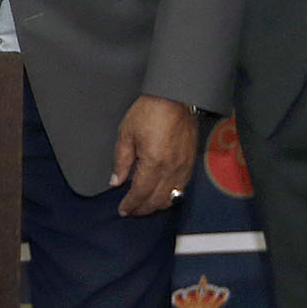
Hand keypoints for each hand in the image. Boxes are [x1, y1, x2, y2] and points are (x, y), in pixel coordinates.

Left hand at [111, 93, 198, 217]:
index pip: (141, 193)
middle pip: (157, 201)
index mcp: (154, 162)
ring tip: (145, 205)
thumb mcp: (126, 135)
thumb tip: (116, 181)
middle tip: (132, 210)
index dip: (131, 204)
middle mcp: (171, 168)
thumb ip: (121, 161)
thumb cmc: (150, 111)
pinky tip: (161, 194)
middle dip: (143, 209)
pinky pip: (182, 187)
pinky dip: (170, 195)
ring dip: (158, 205)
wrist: (174, 97)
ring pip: (172, 197)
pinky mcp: (190, 162)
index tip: (123, 209)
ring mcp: (183, 166)